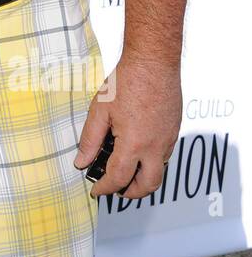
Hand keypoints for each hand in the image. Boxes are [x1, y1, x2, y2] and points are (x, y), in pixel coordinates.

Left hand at [74, 54, 181, 198]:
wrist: (154, 62)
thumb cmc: (127, 82)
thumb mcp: (99, 111)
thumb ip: (90, 140)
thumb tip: (81, 162)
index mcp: (133, 144)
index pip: (118, 178)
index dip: (105, 188)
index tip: (96, 190)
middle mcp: (155, 147)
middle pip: (147, 185)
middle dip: (130, 193)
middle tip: (115, 189)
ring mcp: (168, 139)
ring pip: (159, 171)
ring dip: (142, 178)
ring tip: (124, 170)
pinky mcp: (174, 131)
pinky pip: (165, 156)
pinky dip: (151, 162)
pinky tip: (137, 150)